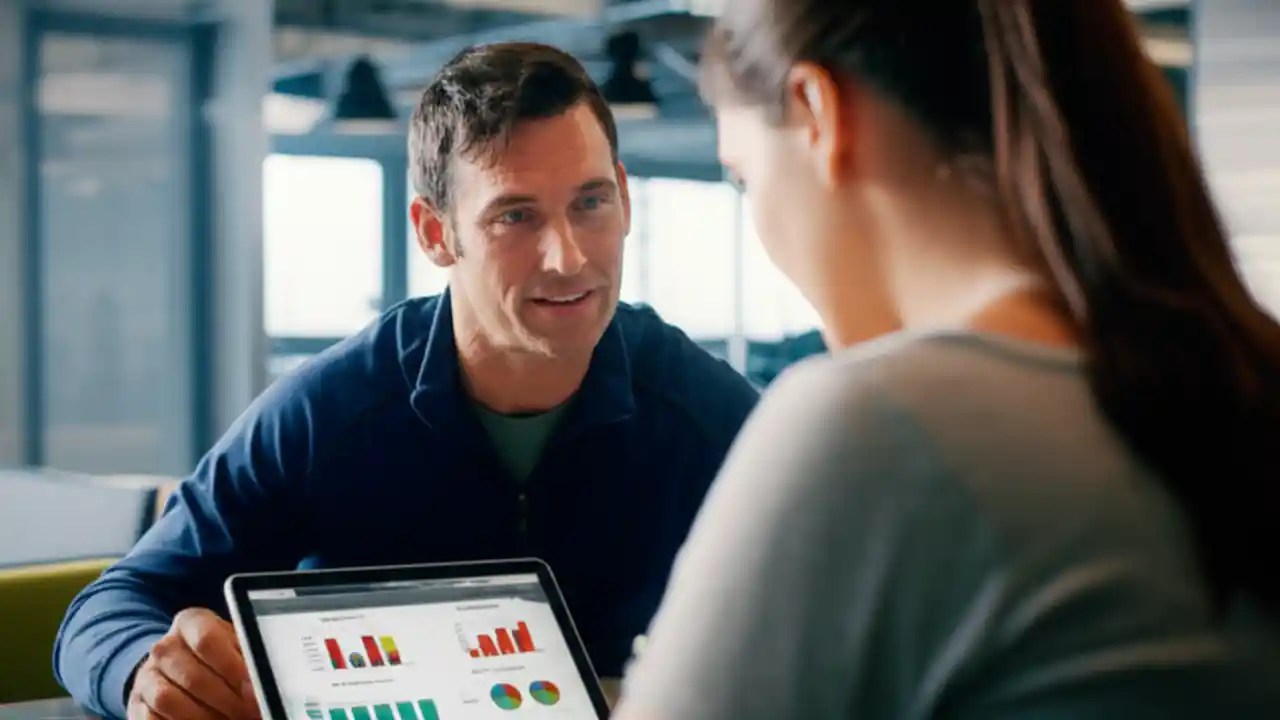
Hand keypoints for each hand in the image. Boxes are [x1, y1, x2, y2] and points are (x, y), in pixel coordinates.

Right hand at [127, 608, 261, 718]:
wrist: (178, 666)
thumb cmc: (218, 655)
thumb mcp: (234, 646)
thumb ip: (247, 657)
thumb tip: (263, 681)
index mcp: (191, 622)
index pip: (207, 639)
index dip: (231, 665)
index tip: (252, 686)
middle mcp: (165, 646)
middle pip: (192, 675)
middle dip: (225, 699)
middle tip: (247, 711)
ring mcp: (147, 675)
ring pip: (168, 700)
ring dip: (201, 717)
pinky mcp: (136, 703)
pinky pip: (150, 719)